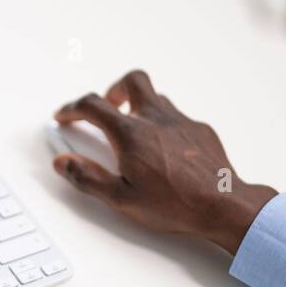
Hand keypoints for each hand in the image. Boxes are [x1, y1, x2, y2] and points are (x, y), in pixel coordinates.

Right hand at [53, 69, 277, 255]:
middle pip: (132, 80)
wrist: (222, 206)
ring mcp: (181, 121)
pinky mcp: (200, 130)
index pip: (92, 106)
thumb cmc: (174, 204)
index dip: (72, 108)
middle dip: (113, 90)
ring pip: (155, 98)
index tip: (65, 117)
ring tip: (134, 134)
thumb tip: (63, 162)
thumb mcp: (120, 198)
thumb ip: (87, 177)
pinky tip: (163, 152)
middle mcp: (156, 119)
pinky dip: (162, 126)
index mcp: (131, 134)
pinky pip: (176, 117)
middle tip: (107, 109)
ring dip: (139, 108)